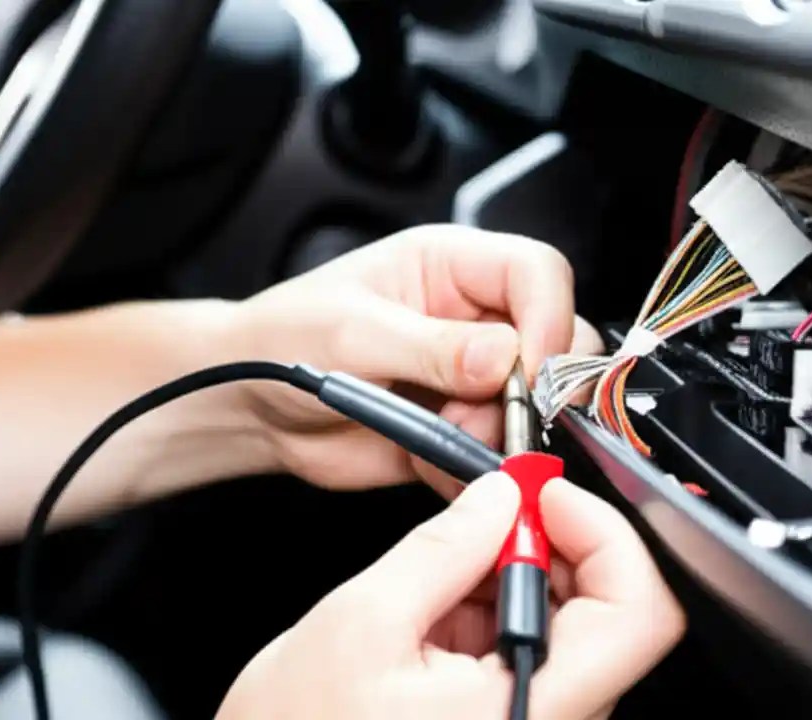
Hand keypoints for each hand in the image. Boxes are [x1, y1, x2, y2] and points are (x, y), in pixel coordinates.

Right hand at [216, 473, 685, 719]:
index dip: (606, 534)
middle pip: (609, 614)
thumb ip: (443, 550)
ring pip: (570, 630)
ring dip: (517, 577)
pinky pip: (533, 654)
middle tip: (494, 510)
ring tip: (447, 574)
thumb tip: (498, 496)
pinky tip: (441, 611)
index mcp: (531, 711)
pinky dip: (494, 612)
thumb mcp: (361, 624)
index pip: (639, 614)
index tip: (548, 497)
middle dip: (552, 544)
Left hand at [235, 225, 603, 495]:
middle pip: (559, 338)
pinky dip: (476, 467)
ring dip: (501, 431)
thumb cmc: (283, 343)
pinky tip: (426, 460)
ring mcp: (473, 376)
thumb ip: (433, 347)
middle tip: (495, 413)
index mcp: (452, 266)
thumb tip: (505, 356)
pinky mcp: (463, 427)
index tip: (530, 370)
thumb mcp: (352, 335)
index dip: (548, 318)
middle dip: (536, 386)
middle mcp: (473, 317)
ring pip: (538, 404)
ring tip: (443, 434)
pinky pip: (501, 452)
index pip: (539, 273)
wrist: (251, 409)